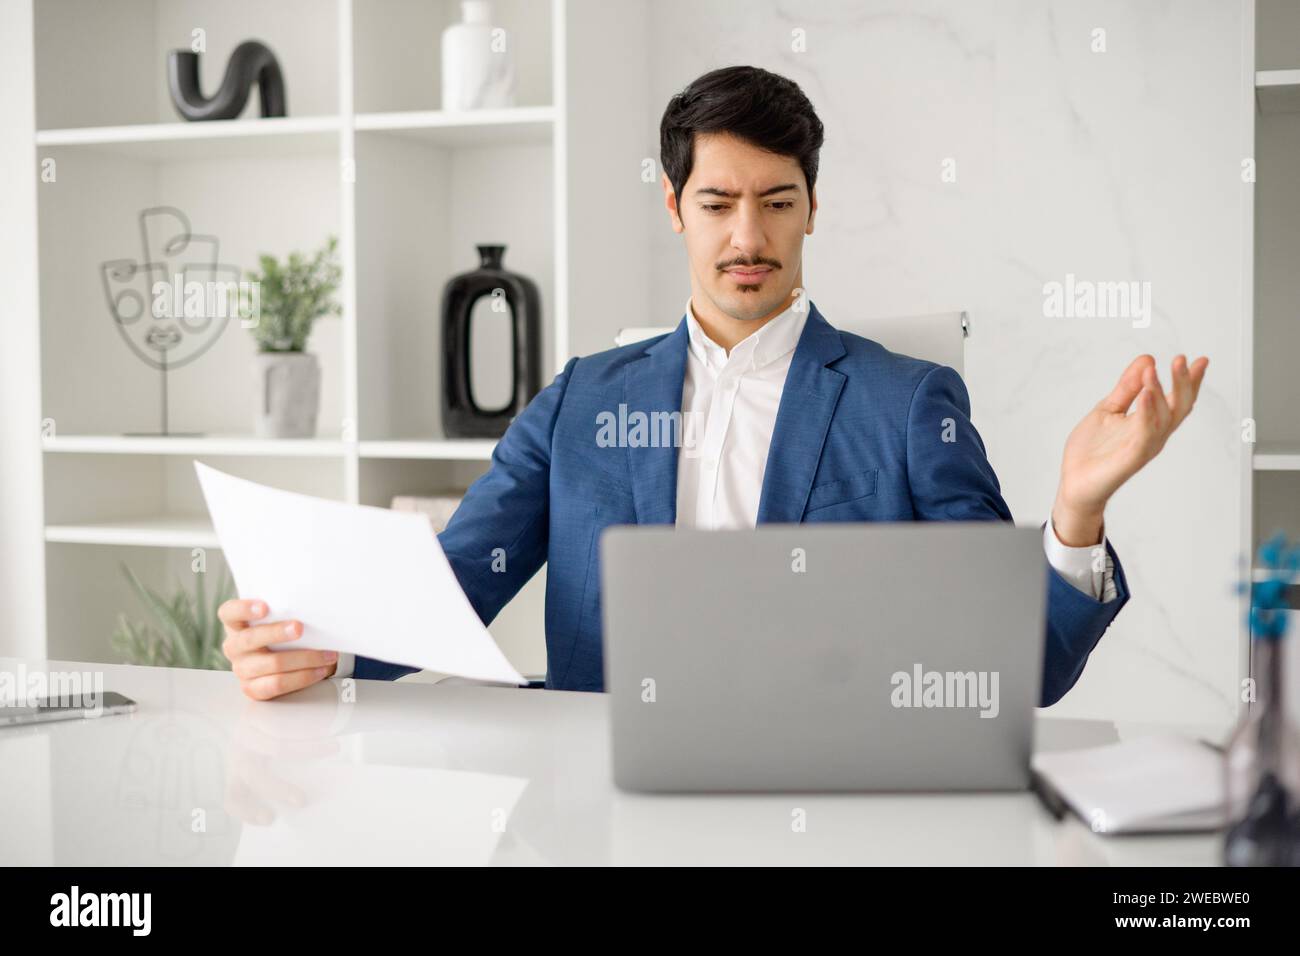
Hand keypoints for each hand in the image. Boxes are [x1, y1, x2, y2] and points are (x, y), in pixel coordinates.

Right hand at [219, 598, 337, 700]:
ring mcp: (241, 669)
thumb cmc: (281, 633)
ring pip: (271, 663)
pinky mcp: (252, 688)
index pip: (229, 612)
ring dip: (303, 658)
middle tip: (300, 628)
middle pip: (250, 639)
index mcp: (235, 624)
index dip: (244, 609)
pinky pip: (278, 684)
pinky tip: (319, 670)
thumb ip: (284, 611)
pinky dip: (303, 677)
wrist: (282, 661)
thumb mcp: (278, 619)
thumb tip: (311, 605)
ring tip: (327, 654)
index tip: (265, 607)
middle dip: (277, 633)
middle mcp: (234, 647)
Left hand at [1053, 353, 1208, 545]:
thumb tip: (1147, 359)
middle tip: (1182, 359)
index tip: (1200, 360)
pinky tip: (1146, 395)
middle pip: (1179, 407)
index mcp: (1150, 423)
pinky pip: (1145, 433)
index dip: (1190, 380)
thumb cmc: (1092, 450)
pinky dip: (1147, 413)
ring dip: (1161, 392)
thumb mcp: (1108, 409)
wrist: (1074, 482)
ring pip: (1163, 418)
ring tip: (1154, 371)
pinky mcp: (1131, 458)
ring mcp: (1144, 446)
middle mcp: (1153, 434)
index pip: (1176, 399)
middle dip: (1183, 383)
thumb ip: (1127, 387)